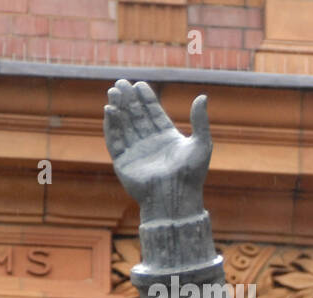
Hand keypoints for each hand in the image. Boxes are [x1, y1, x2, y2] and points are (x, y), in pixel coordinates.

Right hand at [104, 79, 210, 222]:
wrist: (175, 199)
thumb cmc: (191, 175)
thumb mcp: (201, 145)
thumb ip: (201, 121)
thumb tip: (203, 96)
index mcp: (167, 138)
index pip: (154, 114)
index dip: (146, 99)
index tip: (140, 84)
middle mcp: (150, 143)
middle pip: (137, 116)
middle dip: (129, 99)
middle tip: (121, 82)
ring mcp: (136, 152)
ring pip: (124, 124)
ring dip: (118, 108)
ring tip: (114, 91)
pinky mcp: (123, 161)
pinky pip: (114, 139)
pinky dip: (111, 125)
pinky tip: (110, 109)